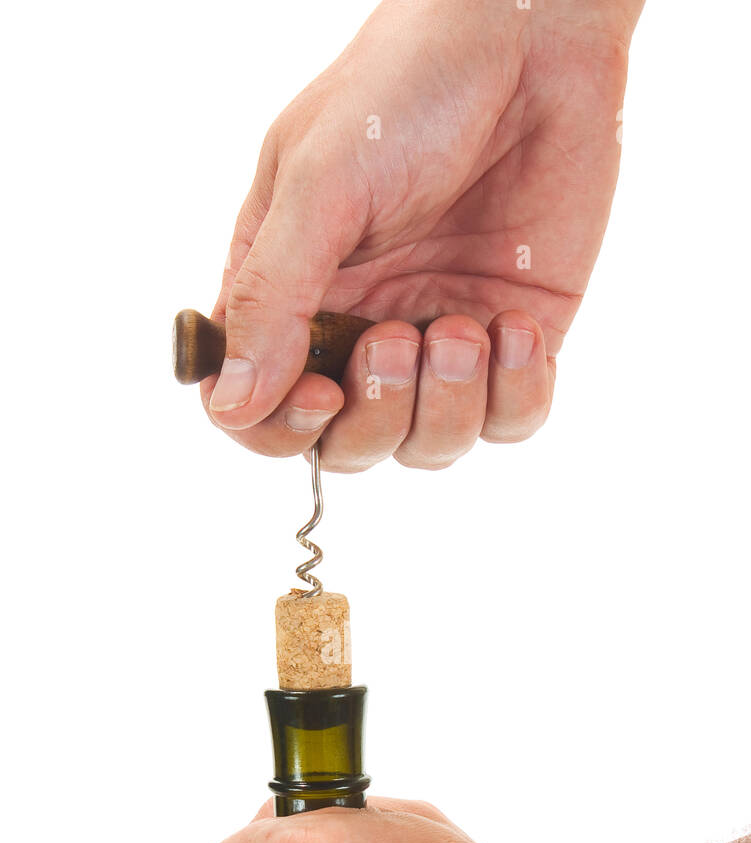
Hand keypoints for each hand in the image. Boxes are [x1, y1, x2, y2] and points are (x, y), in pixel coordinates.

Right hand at [203, 0, 643, 468]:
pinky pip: (510, 421)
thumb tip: (230, 402)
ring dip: (448, 406)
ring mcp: (439, 338)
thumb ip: (270, 299)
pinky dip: (515, 393)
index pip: (260, 409)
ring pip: (430, 445)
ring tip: (465, 327)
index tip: (321, 395)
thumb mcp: (318, 186)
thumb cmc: (406, 89)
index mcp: (291, 296)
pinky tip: (516, 326)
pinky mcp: (515, 338)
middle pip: (349, 444)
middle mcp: (361, 328)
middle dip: (376, 415)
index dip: (282, 428)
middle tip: (402, 338)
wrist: (528, 38)